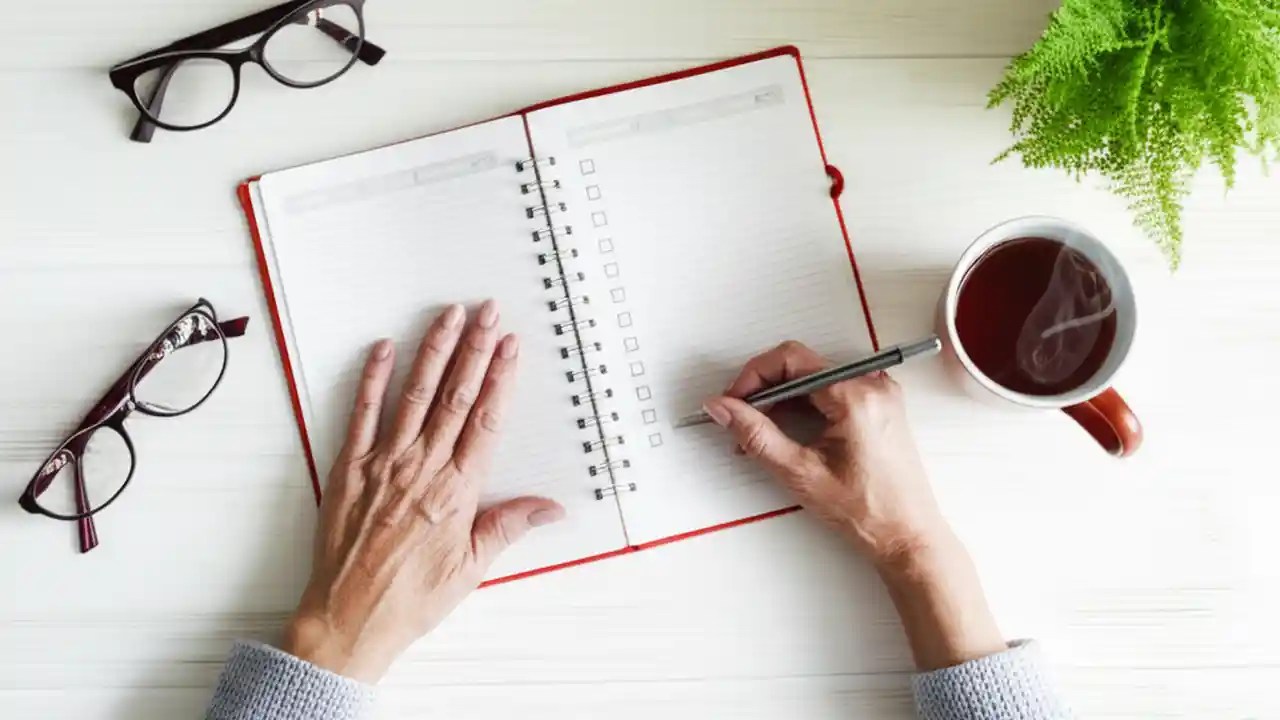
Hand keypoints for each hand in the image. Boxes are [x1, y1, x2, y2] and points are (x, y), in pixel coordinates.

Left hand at [282, 301, 564, 682]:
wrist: (349, 619)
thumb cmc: (411, 599)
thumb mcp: (472, 569)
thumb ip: (509, 526)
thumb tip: (552, 508)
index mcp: (457, 492)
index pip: (486, 421)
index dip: (501, 378)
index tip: (511, 346)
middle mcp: (423, 469)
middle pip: (456, 397)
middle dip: (474, 349)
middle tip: (488, 311)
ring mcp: (384, 464)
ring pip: (415, 395)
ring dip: (433, 351)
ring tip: (448, 315)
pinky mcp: (350, 469)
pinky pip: (362, 414)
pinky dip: (372, 379)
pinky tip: (383, 348)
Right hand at [702, 340, 1005, 669]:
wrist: (908, 536)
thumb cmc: (866, 511)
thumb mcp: (799, 473)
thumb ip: (755, 434)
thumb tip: (722, 408)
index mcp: (856, 395)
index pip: (791, 360)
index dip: (753, 376)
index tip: (733, 401)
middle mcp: (872, 384)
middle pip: (801, 365)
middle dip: (765, 390)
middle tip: (741, 420)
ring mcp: (879, 393)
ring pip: (814, 378)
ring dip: (782, 399)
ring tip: (761, 434)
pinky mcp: (879, 406)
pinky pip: (831, 390)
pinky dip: (804, 405)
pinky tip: (788, 433)